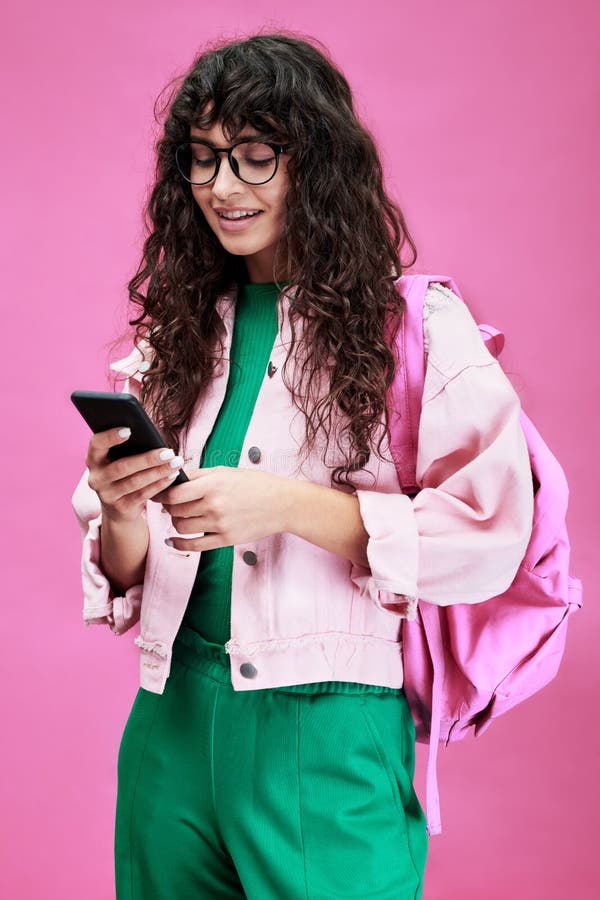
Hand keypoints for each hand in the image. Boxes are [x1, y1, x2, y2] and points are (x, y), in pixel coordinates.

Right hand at [85, 427, 184, 523]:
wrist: (119, 508)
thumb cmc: (124, 473)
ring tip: (176, 463)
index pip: (96, 444)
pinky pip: (143, 495)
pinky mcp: (120, 508)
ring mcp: (107, 495)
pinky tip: (172, 476)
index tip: (129, 430)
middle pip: (122, 466)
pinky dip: (160, 484)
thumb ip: (128, 447)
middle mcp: (96, 478)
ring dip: (158, 471)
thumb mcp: (120, 459)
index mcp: (93, 459)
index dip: (110, 437)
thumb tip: (152, 436)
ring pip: (135, 482)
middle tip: (169, 452)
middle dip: (148, 459)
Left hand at [152, 466, 290, 550]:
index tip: (160, 492)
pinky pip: (194, 546)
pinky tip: (172, 540)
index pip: (174, 493)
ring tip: (180, 516)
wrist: (282, 504)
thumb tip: (175, 478)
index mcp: (213, 484)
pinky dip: (178, 544)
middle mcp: (214, 505)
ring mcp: (219, 524)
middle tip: (170, 504)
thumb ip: (199, 475)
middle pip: (175, 510)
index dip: (162, 493)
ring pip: (181, 527)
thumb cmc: (256, 484)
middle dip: (169, 507)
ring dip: (176, 522)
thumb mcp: (226, 472)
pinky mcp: (225, 540)